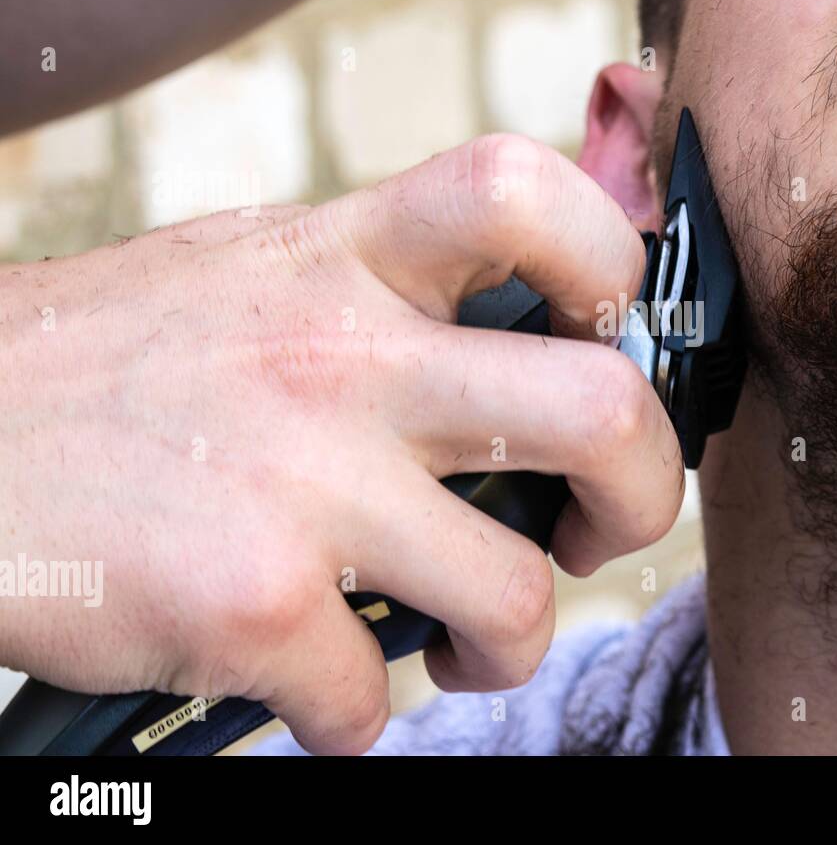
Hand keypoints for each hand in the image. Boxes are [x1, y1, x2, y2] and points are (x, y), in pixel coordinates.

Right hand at [0, 135, 683, 753]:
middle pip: (601, 409)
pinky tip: (311, 679)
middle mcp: (342, 355)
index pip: (534, 198)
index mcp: (349, 255)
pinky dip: (358, 710)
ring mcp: (302, 480)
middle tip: (598, 530)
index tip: (608, 342)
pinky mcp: (250, 602)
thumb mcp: (263, 275)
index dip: (614, 265)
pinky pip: (375, 699)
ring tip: (458, 641)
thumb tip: (538, 331)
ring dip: (508, 644)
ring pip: (519, 593)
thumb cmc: (120, 365)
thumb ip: (391, 290)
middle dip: (645, 494)